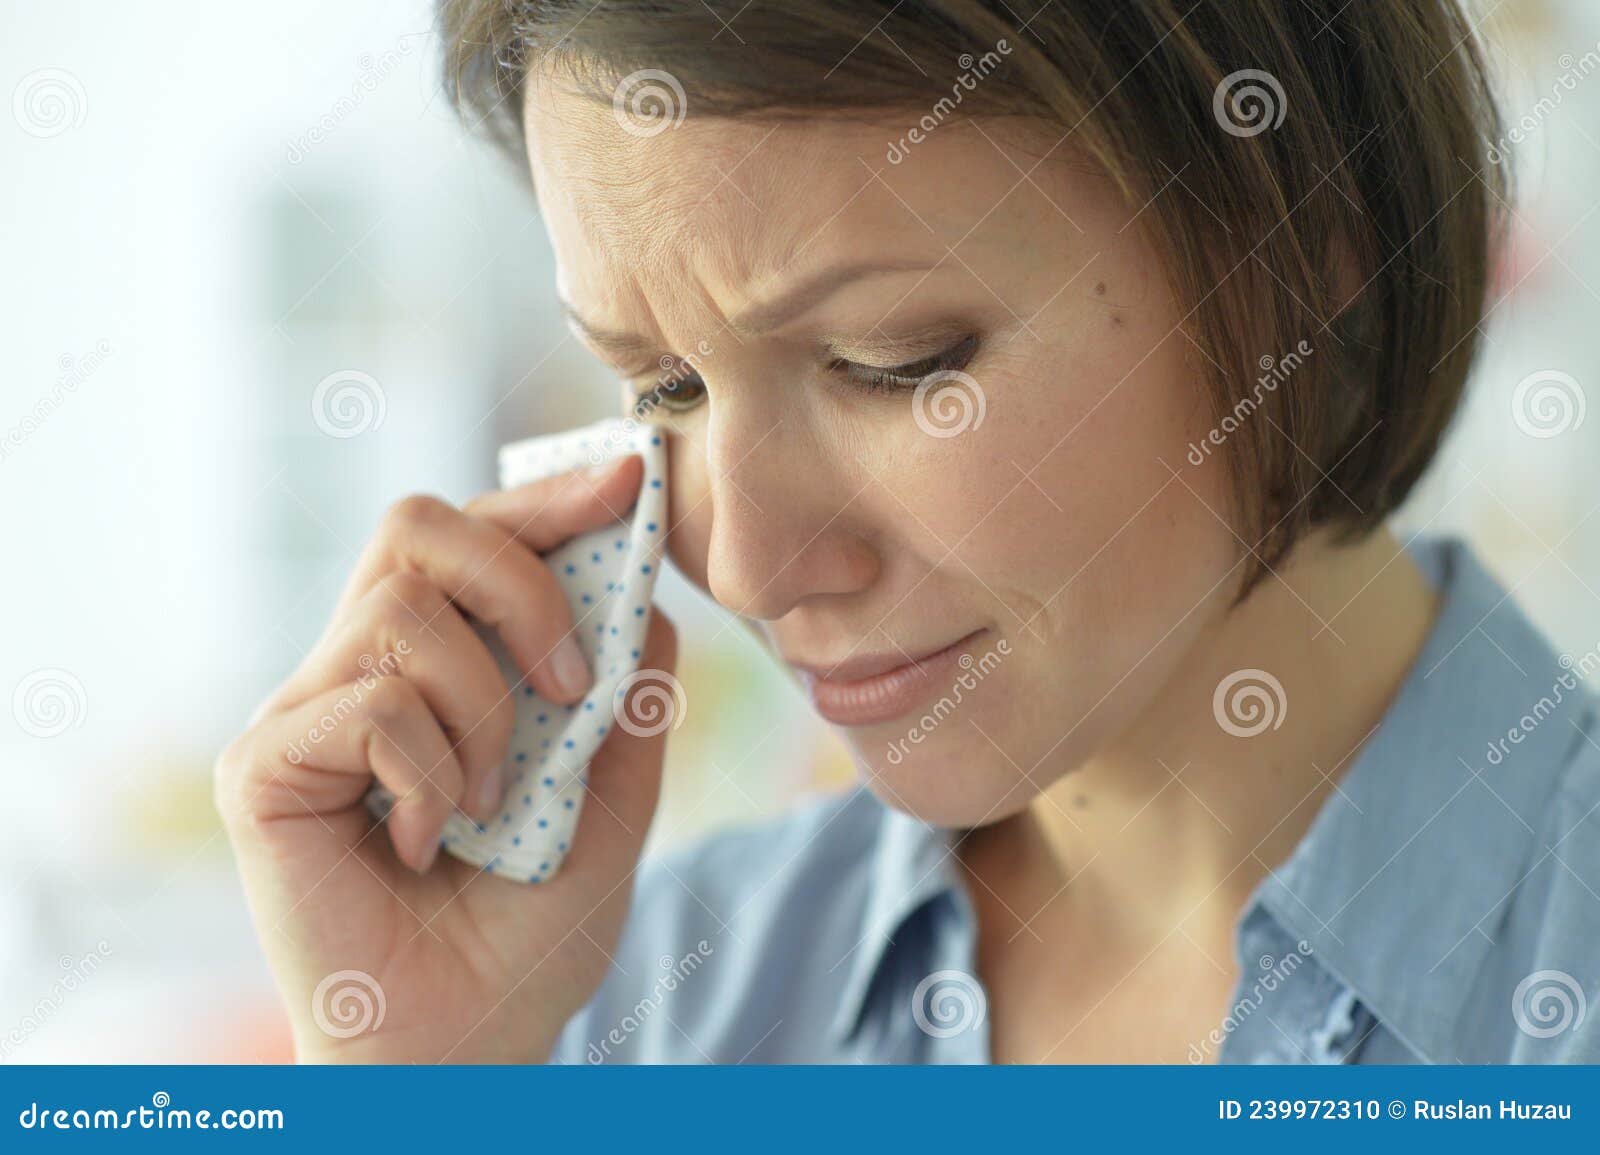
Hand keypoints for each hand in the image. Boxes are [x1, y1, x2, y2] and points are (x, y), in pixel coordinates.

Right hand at [215, 454, 675, 1061]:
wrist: (468, 1043)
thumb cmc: (529, 931)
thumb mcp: (613, 802)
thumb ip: (629, 700)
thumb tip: (642, 596)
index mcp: (439, 666)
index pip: (476, 538)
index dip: (547, 499)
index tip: (626, 478)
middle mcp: (362, 670)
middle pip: (418, 525)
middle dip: (520, 578)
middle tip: (569, 681)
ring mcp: (307, 712)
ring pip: (401, 615)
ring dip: (482, 714)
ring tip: (486, 807)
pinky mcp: (262, 765)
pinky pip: (366, 704)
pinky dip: (428, 773)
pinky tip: (424, 842)